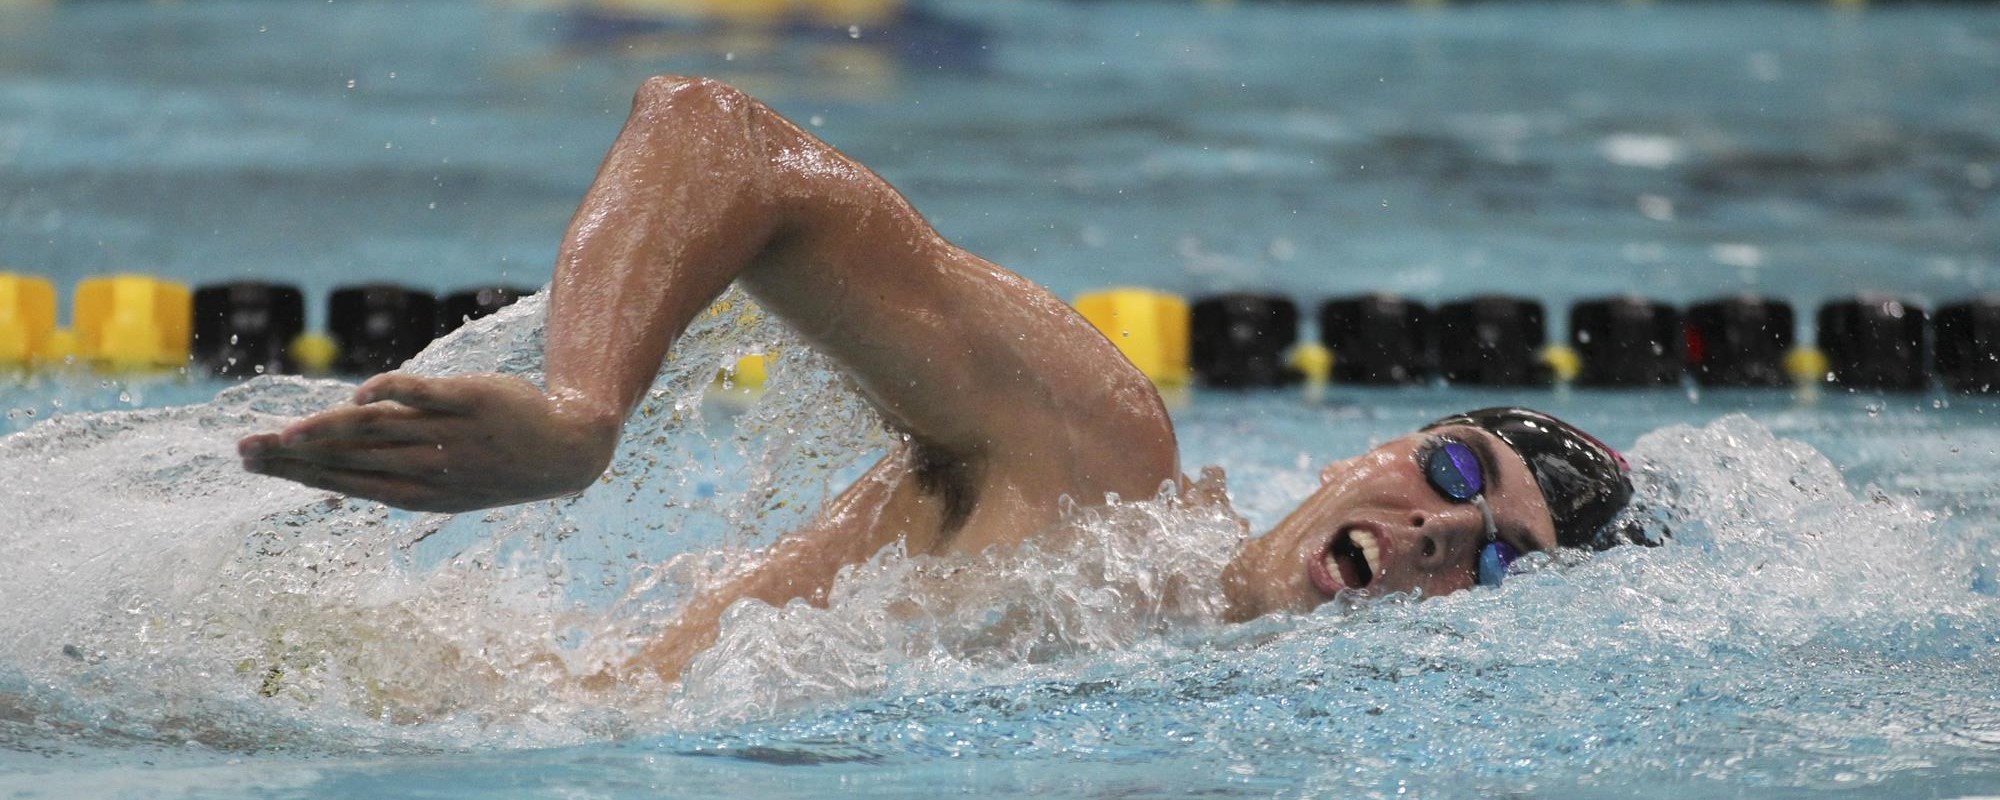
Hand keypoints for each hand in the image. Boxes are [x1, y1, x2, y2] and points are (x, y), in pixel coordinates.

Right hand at [237, 373, 620, 512]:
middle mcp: (431, 466)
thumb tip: (337, 455)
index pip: (349, 482)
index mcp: (421, 493)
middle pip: (352, 459)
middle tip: (244, 452)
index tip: (256, 466)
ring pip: (380, 432)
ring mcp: (452, 434)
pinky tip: (359, 396)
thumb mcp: (447, 481)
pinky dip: (395, 394)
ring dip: (328, 432)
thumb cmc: (500, 461)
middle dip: (295, 457)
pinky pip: (429, 396)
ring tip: (283, 434)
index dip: (301, 475)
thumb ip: (394, 466)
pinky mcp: (474, 399)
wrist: (570, 449)